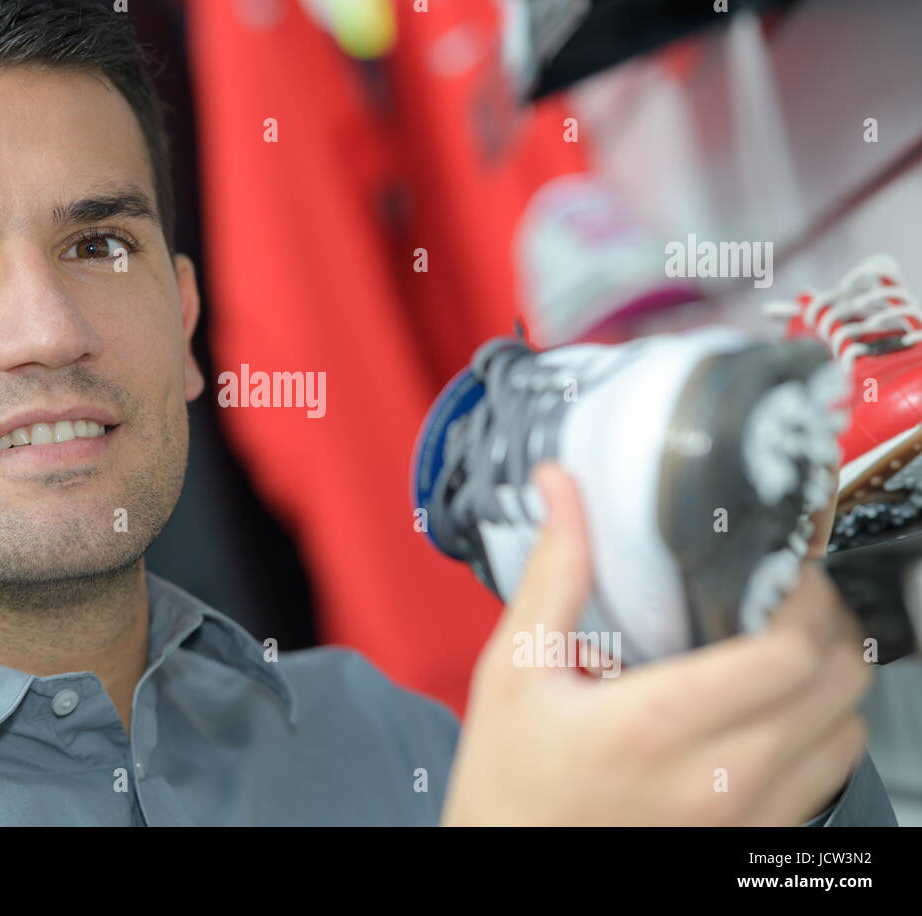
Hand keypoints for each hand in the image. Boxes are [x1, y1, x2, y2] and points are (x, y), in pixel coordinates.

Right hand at [441, 461, 871, 824]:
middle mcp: (716, 779)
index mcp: (656, 723)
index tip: (780, 569)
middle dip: (827, 627)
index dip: (805, 598)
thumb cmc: (506, 777)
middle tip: (788, 597)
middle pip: (837, 689)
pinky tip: (770, 709)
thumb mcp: (513, 668)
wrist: (506, 864)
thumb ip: (553, 572)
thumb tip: (561, 487)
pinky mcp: (746, 843)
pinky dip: (818, 733)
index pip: (789, 655)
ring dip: (829, 681)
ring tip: (784, 649)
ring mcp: (740, 820)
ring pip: (845, 736)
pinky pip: (825, 780)